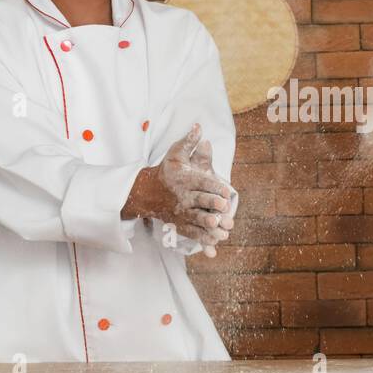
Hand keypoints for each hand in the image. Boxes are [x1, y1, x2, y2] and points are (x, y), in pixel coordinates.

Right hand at [144, 123, 233, 254]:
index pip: (202, 183)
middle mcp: (184, 197)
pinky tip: (215, 245)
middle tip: (224, 208)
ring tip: (221, 229)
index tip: (227, 192)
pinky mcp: (180, 224)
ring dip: (209, 225)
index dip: (215, 187)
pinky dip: (203, 240)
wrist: (145, 192)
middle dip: (212, 205)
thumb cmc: (166, 171)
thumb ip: (188, 142)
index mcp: (186, 179)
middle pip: (200, 201)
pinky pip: (192, 233)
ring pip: (197, 220)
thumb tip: (199, 126)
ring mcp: (182, 212)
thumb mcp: (175, 154)